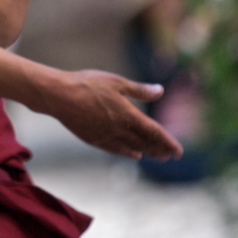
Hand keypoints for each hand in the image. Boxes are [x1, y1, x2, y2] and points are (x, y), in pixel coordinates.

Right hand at [41, 70, 183, 159]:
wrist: (58, 95)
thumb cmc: (87, 84)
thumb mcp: (116, 81)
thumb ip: (139, 89)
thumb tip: (160, 91)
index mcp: (127, 114)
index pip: (153, 132)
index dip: (168, 142)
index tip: (179, 151)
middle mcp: (119, 129)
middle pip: (144, 142)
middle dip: (159, 149)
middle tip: (171, 155)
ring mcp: (105, 136)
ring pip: (131, 148)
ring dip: (146, 152)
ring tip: (156, 156)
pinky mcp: (93, 139)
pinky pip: (115, 149)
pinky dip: (127, 152)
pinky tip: (132, 154)